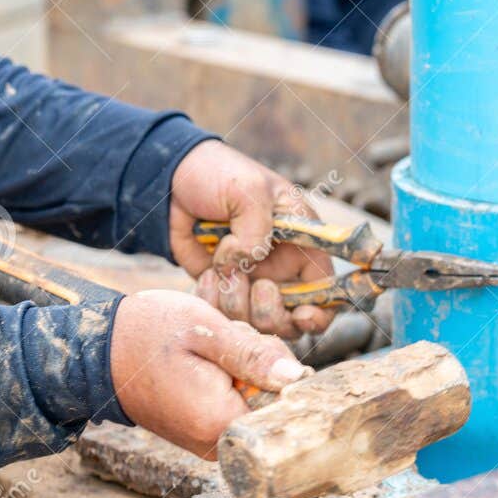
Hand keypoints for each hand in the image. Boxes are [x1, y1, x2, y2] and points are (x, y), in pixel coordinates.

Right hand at [109, 291, 310, 458]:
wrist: (100, 351)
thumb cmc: (147, 333)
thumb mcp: (205, 330)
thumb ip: (254, 356)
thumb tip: (297, 377)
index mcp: (219, 421)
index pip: (284, 407)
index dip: (280, 372)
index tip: (255, 349)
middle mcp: (217, 444)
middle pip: (272, 407)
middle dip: (261, 371)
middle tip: (226, 346)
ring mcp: (210, 443)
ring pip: (255, 406)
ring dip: (246, 376)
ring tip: (212, 355)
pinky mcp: (205, 436)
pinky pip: (238, 410)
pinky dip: (233, 385)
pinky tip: (209, 367)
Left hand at [168, 140, 336, 339]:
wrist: (172, 179)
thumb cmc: (222, 174)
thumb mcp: (249, 190)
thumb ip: (256, 231)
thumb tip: (245, 266)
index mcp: (302, 246)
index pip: (324, 293)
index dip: (320, 314)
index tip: (303, 316)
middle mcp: (279, 271)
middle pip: (288, 322)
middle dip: (271, 313)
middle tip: (258, 285)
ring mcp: (248, 283)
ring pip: (251, 323)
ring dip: (236, 302)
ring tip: (221, 268)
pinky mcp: (218, 289)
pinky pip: (218, 315)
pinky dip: (212, 301)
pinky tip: (206, 274)